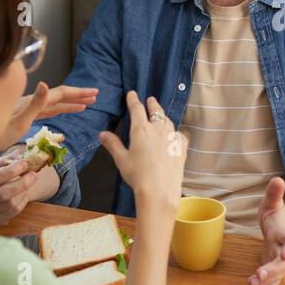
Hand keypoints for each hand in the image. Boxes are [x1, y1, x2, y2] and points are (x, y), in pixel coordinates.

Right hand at [0, 147, 37, 225]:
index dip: (12, 170)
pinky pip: (13, 212)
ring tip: (27, 183)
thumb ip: (5, 161)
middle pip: (4, 193)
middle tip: (34, 174)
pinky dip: (22, 202)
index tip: (25, 163)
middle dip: (22, 183)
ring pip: (10, 204)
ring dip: (23, 192)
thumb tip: (20, 154)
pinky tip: (23, 193)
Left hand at [5, 82, 98, 148]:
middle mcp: (29, 102)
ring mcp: (25, 108)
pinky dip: (58, 109)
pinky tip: (61, 111)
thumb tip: (45, 84)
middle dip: (77, 95)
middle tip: (95, 95)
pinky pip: (45, 110)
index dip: (78, 93)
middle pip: (58, 95)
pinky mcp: (22, 115)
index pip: (59, 94)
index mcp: (30, 102)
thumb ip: (34, 104)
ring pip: (53, 103)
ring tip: (85, 105)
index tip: (94, 93)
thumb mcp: (17, 123)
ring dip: (70, 103)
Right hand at [99, 92, 186, 236]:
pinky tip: (173, 136)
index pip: (137, 109)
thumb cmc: (138, 175)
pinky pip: (178, 134)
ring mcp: (172, 137)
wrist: (160, 190)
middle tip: (150, 99)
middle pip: (156, 111)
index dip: (134, 100)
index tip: (132, 94)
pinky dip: (174, 132)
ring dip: (163, 116)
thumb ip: (113, 144)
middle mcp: (158, 129)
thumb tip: (102, 133)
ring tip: (160, 116)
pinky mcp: (181, 146)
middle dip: (152, 104)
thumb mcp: (122, 159)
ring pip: (167, 121)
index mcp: (141, 130)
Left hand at [250, 177, 284, 284]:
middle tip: (260, 275)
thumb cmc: (277, 216)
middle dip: (273, 270)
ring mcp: (281, 261)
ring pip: (278, 274)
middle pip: (284, 263)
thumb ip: (275, 193)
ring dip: (268, 282)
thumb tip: (277, 179)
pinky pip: (273, 281)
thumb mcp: (273, 203)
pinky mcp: (274, 268)